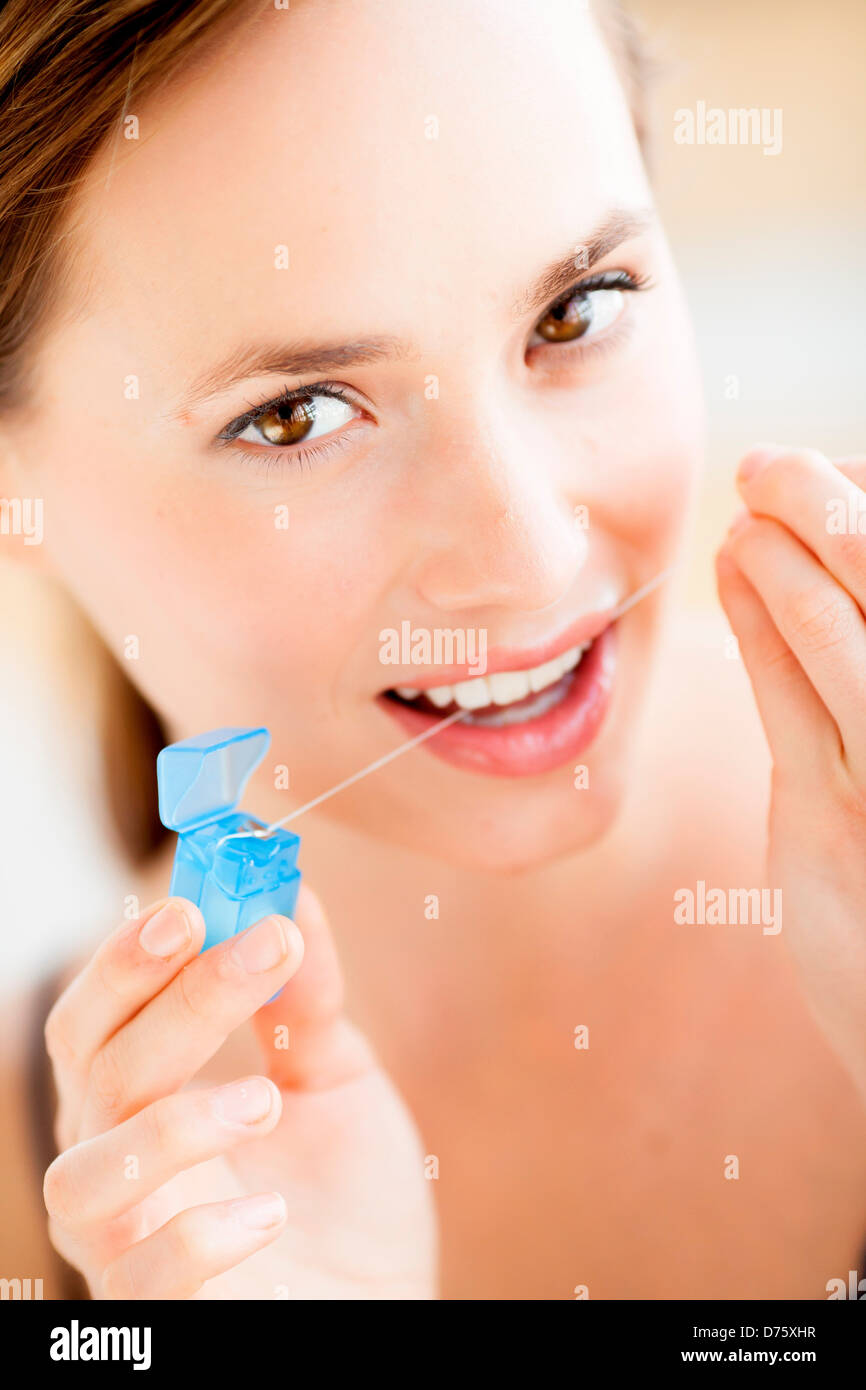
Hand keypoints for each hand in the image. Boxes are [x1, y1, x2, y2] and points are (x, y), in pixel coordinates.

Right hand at [42, 886, 435, 1298]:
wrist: (385, 1307)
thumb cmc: (345, 1195)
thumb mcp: (335, 1077)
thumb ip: (305, 998)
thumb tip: (294, 893)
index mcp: (139, 1102)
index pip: (99, 1018)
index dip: (134, 957)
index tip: (205, 901)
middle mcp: (115, 1165)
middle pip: (97, 1069)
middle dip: (175, 999)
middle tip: (259, 946)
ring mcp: (128, 1244)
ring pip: (86, 1173)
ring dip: (174, 1122)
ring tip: (266, 1103)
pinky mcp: (167, 1315)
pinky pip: (142, 1276)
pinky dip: (201, 1233)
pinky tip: (273, 1211)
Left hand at [716, 445, 865, 1103]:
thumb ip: (853, 682)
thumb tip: (819, 567)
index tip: (836, 474)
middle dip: (836, 503)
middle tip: (779, 461)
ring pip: (848, 628)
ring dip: (797, 544)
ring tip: (754, 493)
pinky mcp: (838, 825)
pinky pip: (796, 696)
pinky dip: (764, 619)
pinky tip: (738, 565)